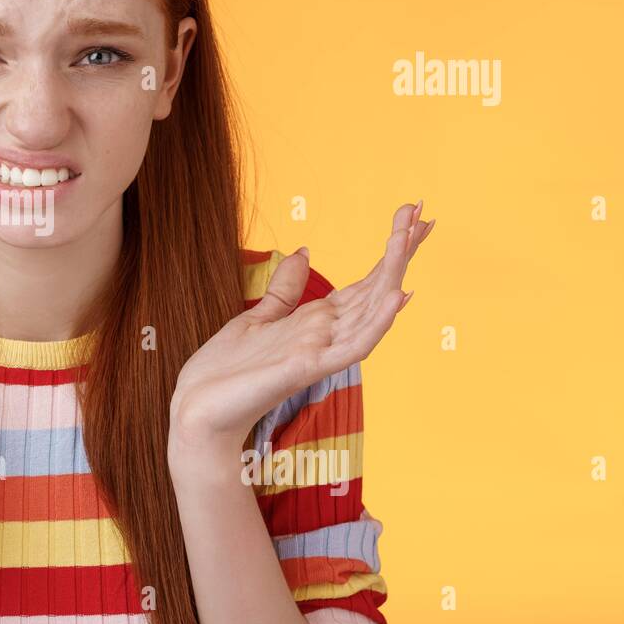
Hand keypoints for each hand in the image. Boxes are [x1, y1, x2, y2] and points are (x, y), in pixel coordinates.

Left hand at [169, 201, 434, 459]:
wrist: (199, 410)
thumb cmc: (226, 372)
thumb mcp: (256, 316)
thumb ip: (286, 289)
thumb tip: (305, 252)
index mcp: (316, 321)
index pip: (364, 282)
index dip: (389, 251)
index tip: (412, 216)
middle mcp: (326, 334)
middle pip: (374, 288)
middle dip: (399, 251)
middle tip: (423, 213)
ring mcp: (321, 352)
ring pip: (370, 310)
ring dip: (392, 274)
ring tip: (412, 236)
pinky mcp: (308, 368)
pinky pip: (353, 346)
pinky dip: (378, 322)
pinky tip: (397, 296)